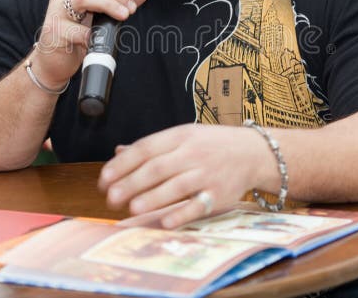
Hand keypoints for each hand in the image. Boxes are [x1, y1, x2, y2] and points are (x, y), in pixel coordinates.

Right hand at [32, 0, 150, 87]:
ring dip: (107, 4)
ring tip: (123, 16)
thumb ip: (123, 0)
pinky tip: (96, 38)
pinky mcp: (53, 30)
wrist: (56, 61)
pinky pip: (73, 29)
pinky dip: (88, 34)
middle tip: (132, 8)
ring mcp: (57, 10)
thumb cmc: (81, 34)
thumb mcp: (103, 16)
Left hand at [98, 124, 272, 227]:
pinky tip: (165, 221)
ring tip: (131, 208)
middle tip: (110, 198)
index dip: (122, 164)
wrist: (254, 151)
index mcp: (179, 136)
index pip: (145, 148)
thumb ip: (153, 147)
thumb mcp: (183, 137)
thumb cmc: (212, 145)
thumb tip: (119, 153)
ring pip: (176, 185)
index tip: (103, 179)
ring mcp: (207, 174)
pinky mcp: (219, 194)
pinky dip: (182, 213)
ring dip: (152, 197)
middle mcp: (192, 153)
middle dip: (130, 183)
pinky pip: (199, 205)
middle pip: (156, 168)